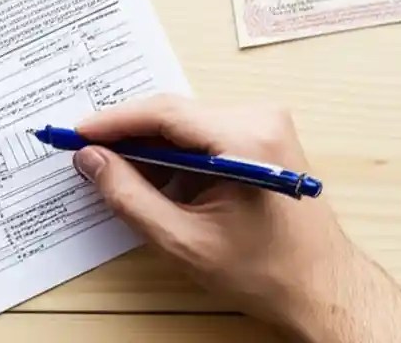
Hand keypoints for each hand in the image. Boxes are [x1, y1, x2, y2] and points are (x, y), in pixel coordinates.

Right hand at [73, 95, 400, 342]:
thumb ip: (130, 197)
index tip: (76, 133)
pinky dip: (176, 154)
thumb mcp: (185, 241)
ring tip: (117, 173)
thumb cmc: (267, 272)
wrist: (324, 287)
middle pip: (174, 114)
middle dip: (127, 134)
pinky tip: (156, 180)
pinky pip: (206, 133)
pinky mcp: (265, 135)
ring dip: (151, 147)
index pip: (164, 113)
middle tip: (86, 153)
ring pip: (187, 123)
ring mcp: (266, 123)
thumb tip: (92, 161)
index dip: (113, 122)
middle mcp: (261, 118)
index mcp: (246, 138)